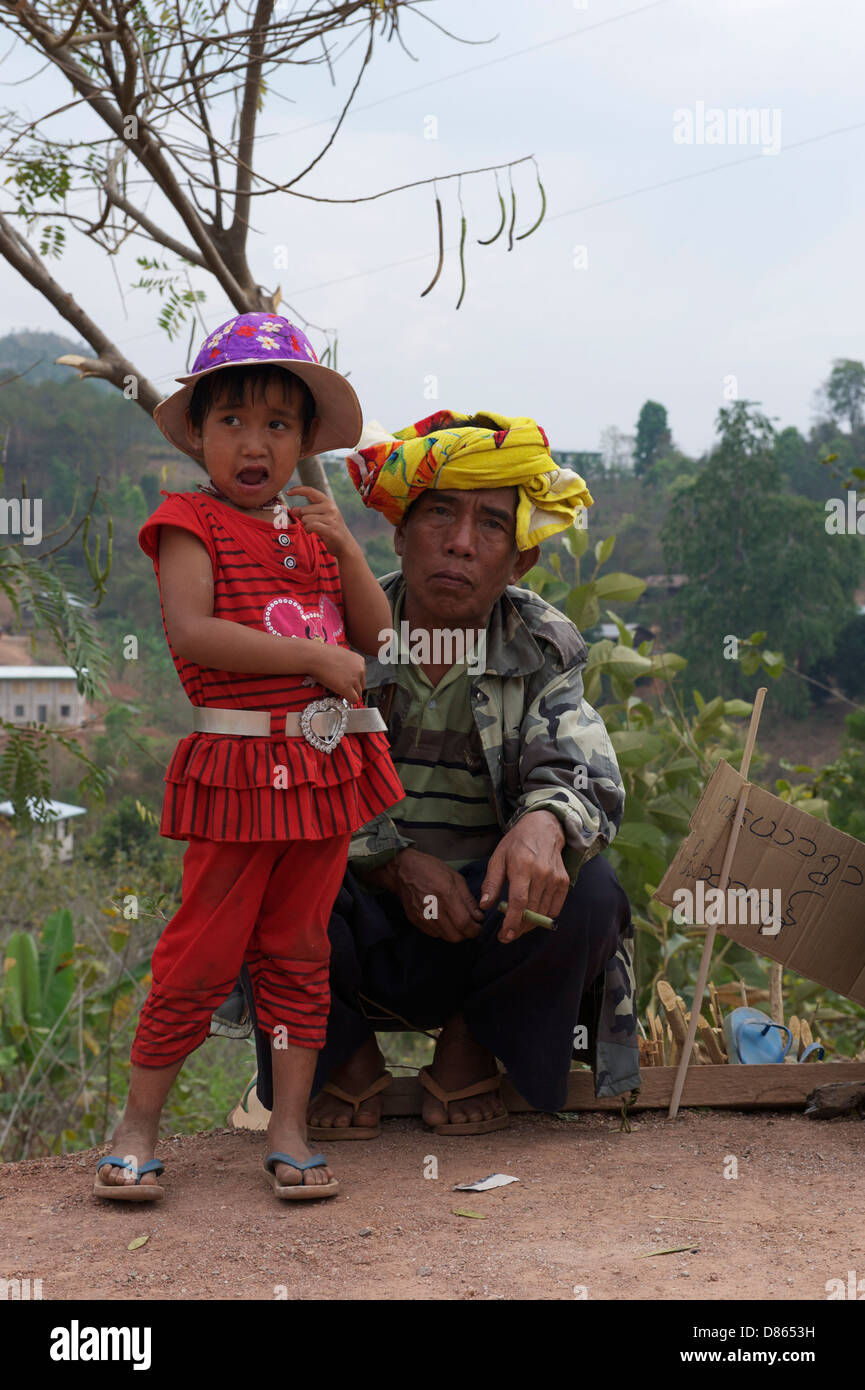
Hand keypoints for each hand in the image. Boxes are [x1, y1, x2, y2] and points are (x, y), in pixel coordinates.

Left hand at [285, 486, 356, 559]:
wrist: (345, 544)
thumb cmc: (330, 530)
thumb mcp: (319, 517)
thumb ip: (306, 512)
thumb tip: (293, 509)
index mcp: (328, 502)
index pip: (310, 491)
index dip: (298, 490)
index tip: (288, 491)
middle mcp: (331, 508)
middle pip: (303, 510)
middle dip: (303, 518)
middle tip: (312, 525)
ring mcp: (331, 518)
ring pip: (305, 519)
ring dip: (306, 526)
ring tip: (315, 530)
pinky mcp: (330, 529)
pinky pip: (310, 526)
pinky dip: (308, 530)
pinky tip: (313, 532)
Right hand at [306, 643, 366, 702]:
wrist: (314, 656)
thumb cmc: (322, 654)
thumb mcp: (341, 656)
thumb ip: (347, 665)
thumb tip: (346, 674)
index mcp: (359, 660)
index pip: (362, 676)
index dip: (353, 681)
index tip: (347, 683)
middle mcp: (360, 669)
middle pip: (361, 686)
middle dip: (352, 688)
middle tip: (342, 689)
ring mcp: (354, 678)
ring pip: (358, 694)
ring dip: (349, 694)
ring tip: (339, 691)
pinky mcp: (346, 687)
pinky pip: (353, 699)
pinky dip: (349, 700)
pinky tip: (343, 698)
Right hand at [378, 849, 484, 942]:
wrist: (403, 870)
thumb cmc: (431, 869)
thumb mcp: (455, 878)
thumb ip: (468, 899)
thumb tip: (478, 917)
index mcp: (446, 893)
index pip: (464, 923)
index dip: (475, 929)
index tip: (479, 926)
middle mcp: (433, 907)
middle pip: (455, 935)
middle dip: (467, 933)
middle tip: (470, 925)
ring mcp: (422, 916)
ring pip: (445, 937)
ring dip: (455, 933)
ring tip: (457, 921)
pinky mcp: (415, 920)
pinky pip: (434, 934)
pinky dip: (443, 930)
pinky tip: (444, 919)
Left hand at [479, 810, 569, 942]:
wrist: (544, 828)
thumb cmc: (517, 843)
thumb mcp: (498, 857)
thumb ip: (492, 882)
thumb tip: (485, 906)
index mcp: (522, 866)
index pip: (519, 901)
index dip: (512, 922)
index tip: (504, 936)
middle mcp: (542, 873)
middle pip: (532, 911)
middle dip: (518, 928)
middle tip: (507, 936)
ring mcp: (555, 878)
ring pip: (543, 912)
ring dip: (530, 925)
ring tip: (518, 927)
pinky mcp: (564, 882)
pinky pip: (555, 909)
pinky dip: (544, 917)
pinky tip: (533, 917)